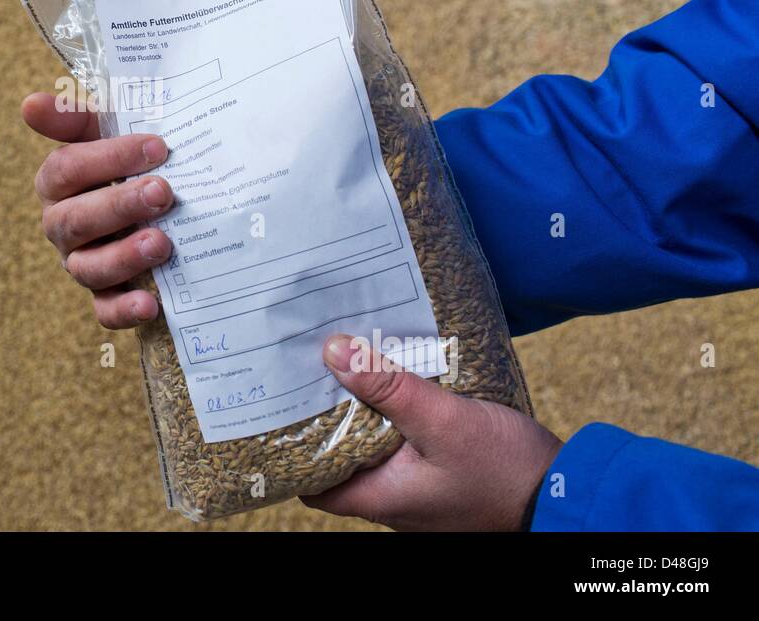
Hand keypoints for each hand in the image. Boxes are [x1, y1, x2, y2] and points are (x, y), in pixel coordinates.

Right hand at [22, 91, 173, 327]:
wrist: (164, 203)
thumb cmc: (131, 161)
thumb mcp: (108, 130)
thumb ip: (74, 116)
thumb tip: (29, 105)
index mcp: (58, 183)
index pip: (66, 169)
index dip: (108, 158)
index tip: (158, 147)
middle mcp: (63, 226)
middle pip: (75, 220)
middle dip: (118, 206)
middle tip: (162, 193)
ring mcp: (82, 263)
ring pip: (88, 268)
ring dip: (124, 256)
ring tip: (161, 243)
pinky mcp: (106, 296)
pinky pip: (105, 311)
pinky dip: (125, 310)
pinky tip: (152, 303)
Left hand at [302, 334, 561, 530]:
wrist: (568, 494)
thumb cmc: (506, 472)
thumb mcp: (443, 421)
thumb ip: (389, 389)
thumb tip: (333, 353)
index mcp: (379, 497)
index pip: (312, 481)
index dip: (290, 447)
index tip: (282, 404)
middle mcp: (392, 497)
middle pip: (339, 456)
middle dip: (325, 415)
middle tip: (311, 368)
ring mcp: (417, 486)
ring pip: (372, 445)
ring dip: (361, 408)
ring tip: (346, 362)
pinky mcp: (440, 471)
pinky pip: (403, 441)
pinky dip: (393, 412)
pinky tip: (395, 378)